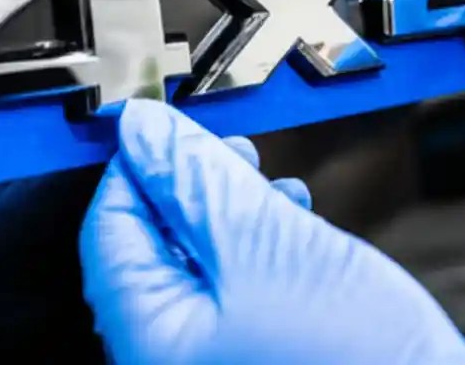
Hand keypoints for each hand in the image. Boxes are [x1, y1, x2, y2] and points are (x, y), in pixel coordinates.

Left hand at [79, 100, 464, 364]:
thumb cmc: (357, 357)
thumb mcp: (266, 243)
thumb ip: (195, 181)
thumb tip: (142, 130)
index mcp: (149, 337)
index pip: (107, 230)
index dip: (137, 163)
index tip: (167, 122)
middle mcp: (170, 355)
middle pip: (151, 247)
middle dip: (191, 184)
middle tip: (229, 147)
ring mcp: (214, 359)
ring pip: (196, 265)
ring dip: (228, 211)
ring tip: (269, 182)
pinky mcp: (254, 357)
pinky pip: (232, 293)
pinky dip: (255, 249)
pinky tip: (291, 226)